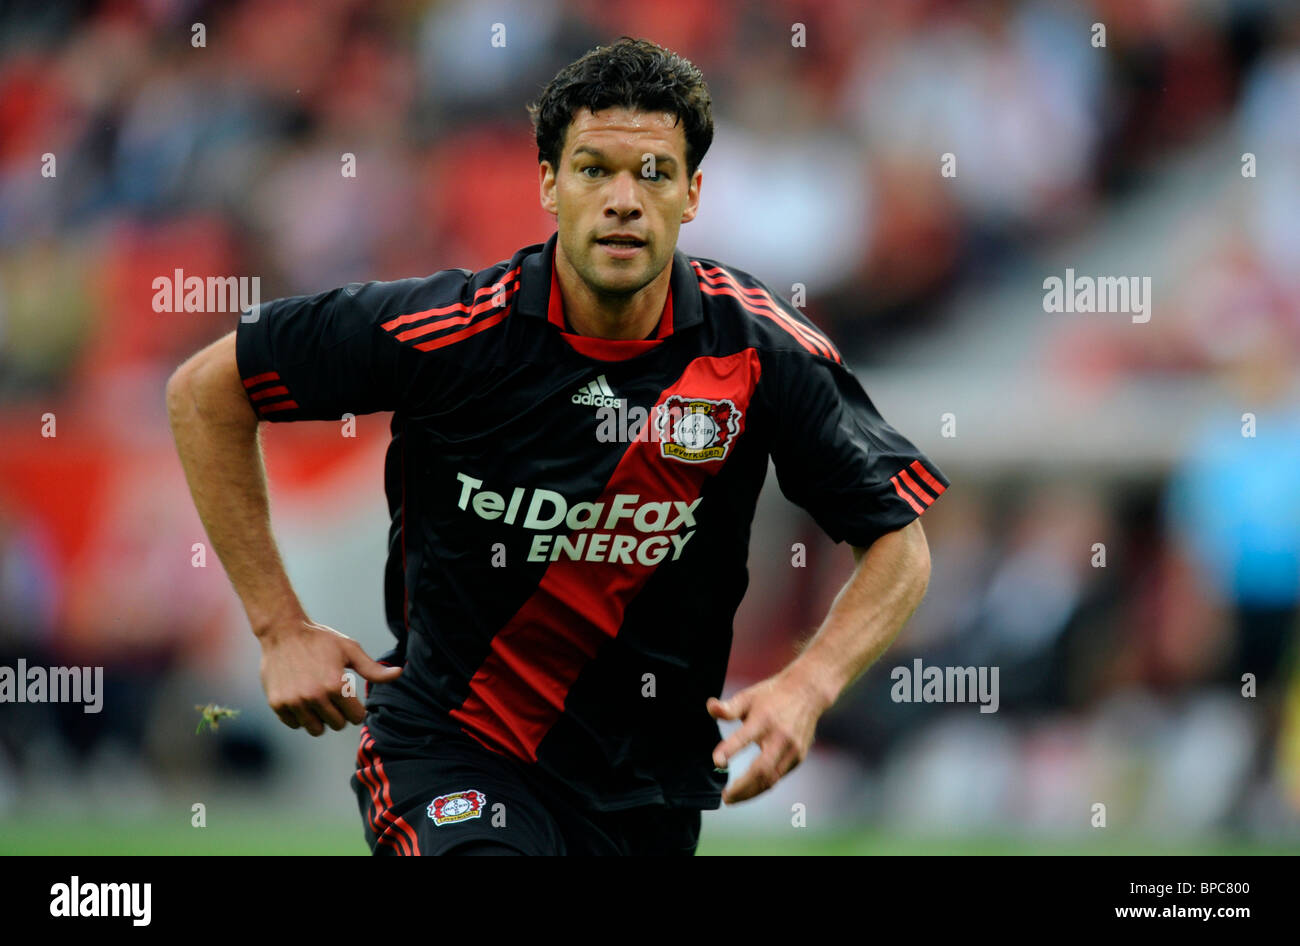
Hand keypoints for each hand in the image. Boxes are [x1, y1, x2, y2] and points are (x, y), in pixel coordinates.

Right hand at [259, 619, 401, 735]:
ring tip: (318, 700)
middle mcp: (315, 696)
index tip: (351, 699)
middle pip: (337, 725)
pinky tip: (301, 699)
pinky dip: (299, 716)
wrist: (283, 632)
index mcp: (336, 685)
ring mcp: (294, 702)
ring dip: (319, 718)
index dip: (356, 709)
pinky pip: (294, 724)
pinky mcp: (277, 704)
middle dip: (339, 713)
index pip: (356, 717)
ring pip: (315, 729)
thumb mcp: (349, 650)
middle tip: (333, 697)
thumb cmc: (320, 640)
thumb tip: (399, 673)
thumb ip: (373, 669)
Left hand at [706, 669, 831, 803]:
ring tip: (733, 798)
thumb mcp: (748, 697)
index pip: (744, 737)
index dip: (729, 750)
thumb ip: (728, 708)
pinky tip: (750, 789)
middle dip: (742, 787)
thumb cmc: (771, 696)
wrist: (807, 693)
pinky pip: (778, 777)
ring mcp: (793, 749)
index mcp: (764, 719)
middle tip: (725, 797)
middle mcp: (781, 736)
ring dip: (751, 792)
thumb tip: (710, 708)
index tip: (717, 762)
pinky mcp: (798, 757)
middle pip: (761, 770)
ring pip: (771, 779)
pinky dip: (762, 786)